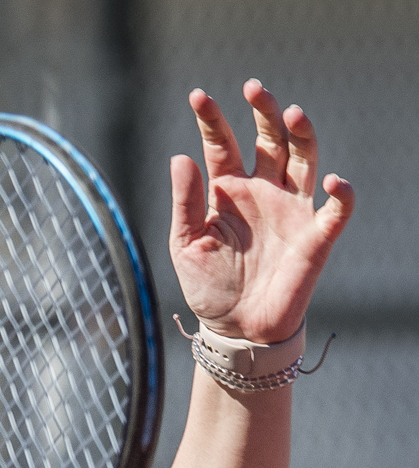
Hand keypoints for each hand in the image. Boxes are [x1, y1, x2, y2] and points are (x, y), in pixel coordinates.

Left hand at [169, 80, 355, 342]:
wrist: (236, 328)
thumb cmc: (209, 285)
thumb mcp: (185, 244)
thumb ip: (185, 202)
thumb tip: (180, 157)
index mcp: (227, 191)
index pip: (221, 144)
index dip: (211, 120)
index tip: (198, 96)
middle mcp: (262, 191)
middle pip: (270, 140)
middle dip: (263, 112)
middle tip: (254, 88)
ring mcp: (291, 210)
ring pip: (304, 160)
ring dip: (302, 135)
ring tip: (290, 113)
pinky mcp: (315, 236)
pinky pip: (335, 211)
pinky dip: (339, 195)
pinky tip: (333, 182)